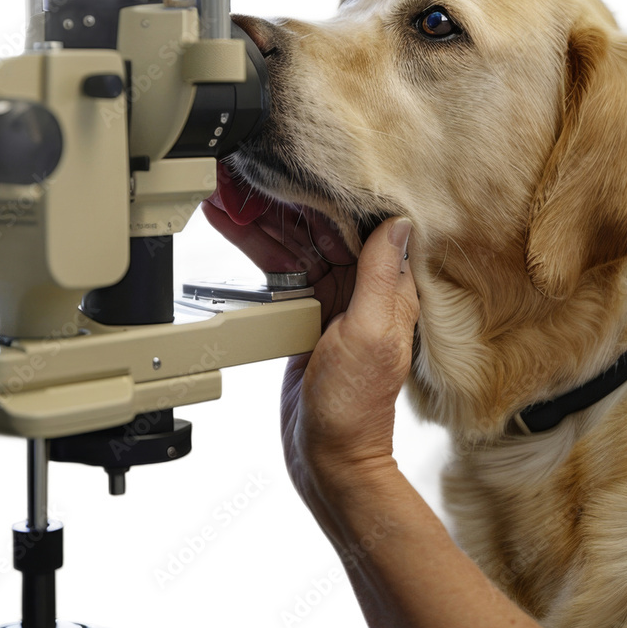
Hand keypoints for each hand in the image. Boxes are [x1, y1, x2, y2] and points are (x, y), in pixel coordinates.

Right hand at [202, 193, 417, 504]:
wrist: (327, 458)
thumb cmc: (356, 407)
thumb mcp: (370, 334)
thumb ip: (382, 278)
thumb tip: (399, 222)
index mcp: (387, 290)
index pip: (359, 226)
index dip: (329, 196)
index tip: (299, 168)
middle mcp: (361, 290)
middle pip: (321, 231)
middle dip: (284, 202)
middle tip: (247, 174)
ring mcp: (329, 303)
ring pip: (294, 248)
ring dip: (262, 221)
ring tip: (228, 195)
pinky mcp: (302, 317)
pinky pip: (279, 273)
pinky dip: (255, 251)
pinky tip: (233, 229)